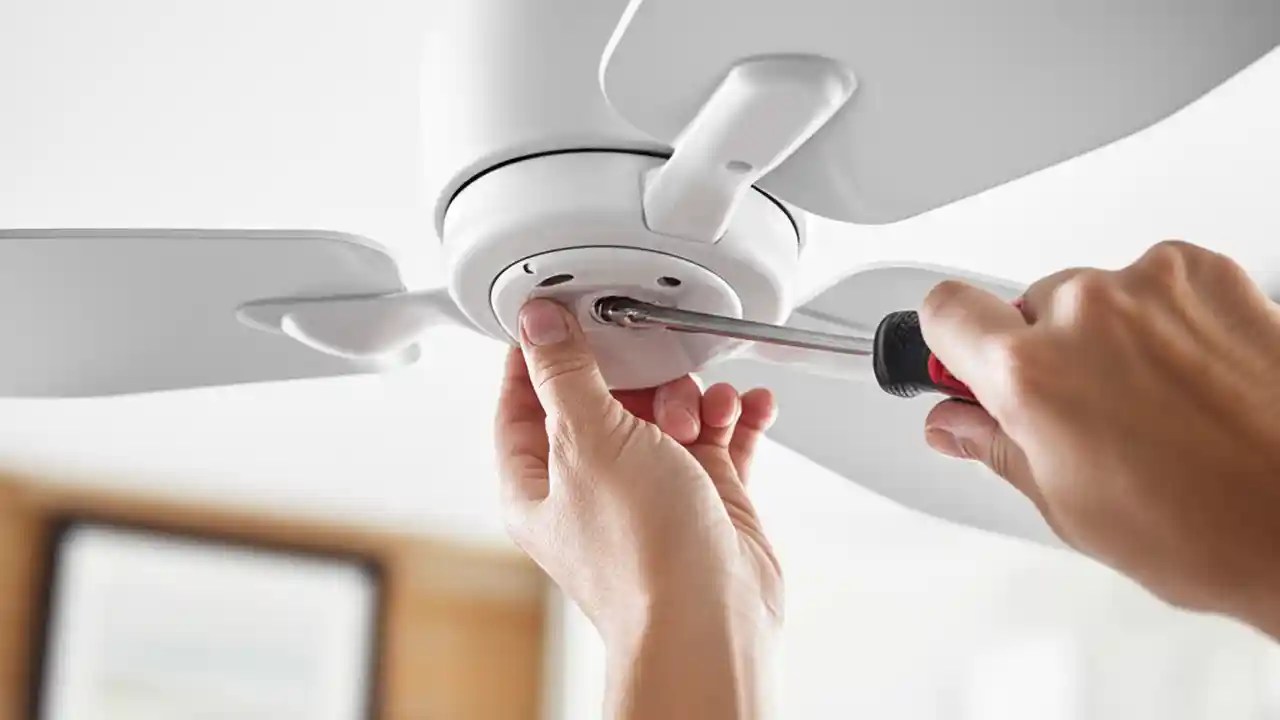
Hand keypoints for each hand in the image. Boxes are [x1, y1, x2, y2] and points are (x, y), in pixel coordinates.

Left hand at [495, 299, 780, 718]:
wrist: (711, 620)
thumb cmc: (642, 556)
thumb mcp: (589, 441)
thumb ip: (565, 374)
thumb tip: (538, 323)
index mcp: (539, 478)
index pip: (524, 397)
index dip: (542, 352)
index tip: (568, 312)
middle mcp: (592, 484)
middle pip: (606, 395)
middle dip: (641, 375)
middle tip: (660, 374)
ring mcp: (651, 490)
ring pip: (668, 411)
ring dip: (693, 396)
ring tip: (704, 414)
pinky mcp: (704, 497)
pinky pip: (720, 438)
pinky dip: (735, 416)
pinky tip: (748, 408)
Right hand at [920, 240, 1279, 634]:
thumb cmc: (1206, 530)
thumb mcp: (1068, 505)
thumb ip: (996, 445)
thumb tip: (956, 422)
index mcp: (1029, 372)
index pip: (944, 309)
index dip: (949, 341)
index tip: (961, 359)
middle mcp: (1083, 312)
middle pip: (1023, 307)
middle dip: (1040, 351)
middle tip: (1080, 411)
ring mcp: (1148, 287)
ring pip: (1090, 296)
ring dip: (1105, 336)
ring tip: (1151, 403)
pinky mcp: (1206, 274)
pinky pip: (1152, 283)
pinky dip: (1161, 320)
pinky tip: (1187, 378)